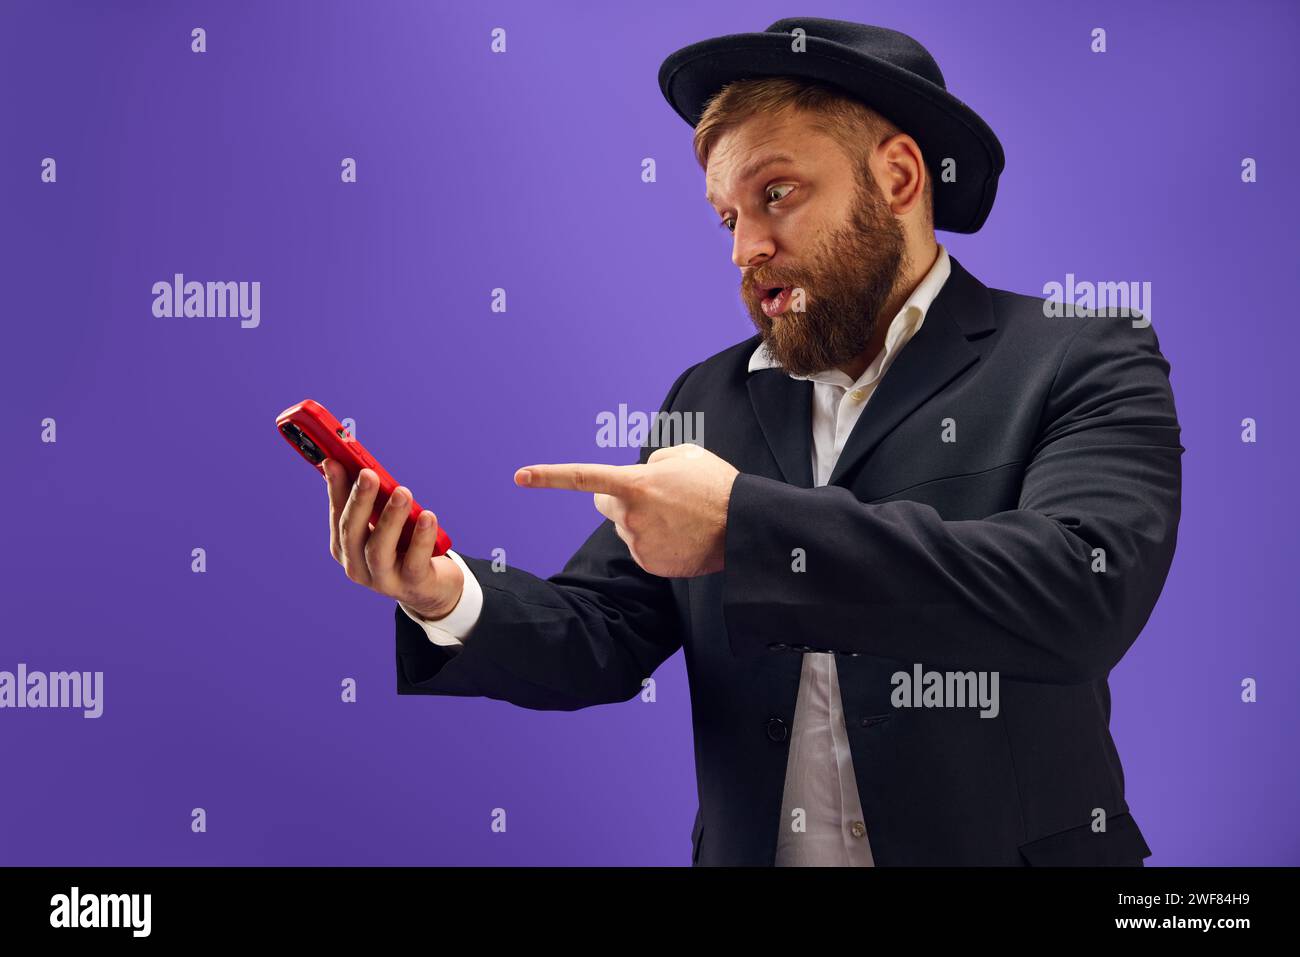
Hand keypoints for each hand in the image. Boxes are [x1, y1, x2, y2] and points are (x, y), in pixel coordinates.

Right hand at [323, 458, 463, 618]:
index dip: (335, 490)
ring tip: (402, 492)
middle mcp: (358, 567)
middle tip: (369, 474)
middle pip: (352, 533)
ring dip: (390, 518)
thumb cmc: (403, 547)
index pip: (337, 516)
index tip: (335, 462)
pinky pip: (414, 561)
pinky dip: (421, 537)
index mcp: (345, 549)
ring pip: (379, 550)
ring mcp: (383, 580)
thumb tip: (354, 465)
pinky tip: (428, 516)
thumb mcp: (384, 523)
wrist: (431, 588)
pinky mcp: (412, 584)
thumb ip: (369, 500)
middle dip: (359, 501)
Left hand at [515, 443, 738, 577]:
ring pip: (625, 527)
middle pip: (603, 504)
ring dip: (643, 520)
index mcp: (634, 483)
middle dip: (619, 499)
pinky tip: (680, 536)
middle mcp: (629, 514)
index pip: (583, 477)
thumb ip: (652, 461)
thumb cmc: (714, 484)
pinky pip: (641, 548)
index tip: (520, 476)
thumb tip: (641, 476)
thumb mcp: (683, 454)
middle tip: (654, 498)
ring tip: (679, 517)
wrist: (742, 525)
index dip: (548, 476)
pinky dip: (656, 542)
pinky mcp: (649, 563)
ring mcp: (638, 541)